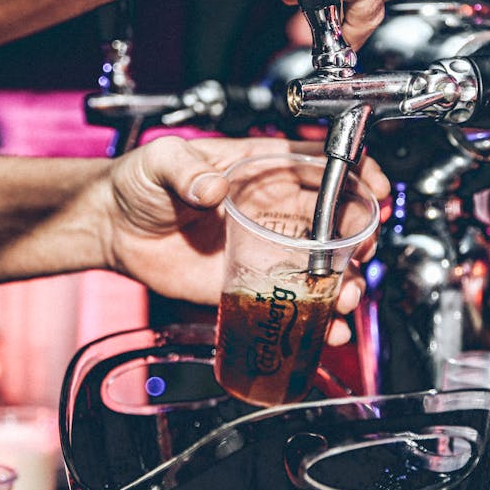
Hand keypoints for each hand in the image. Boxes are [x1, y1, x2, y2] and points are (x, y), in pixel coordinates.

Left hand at [98, 135, 388, 344]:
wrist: (113, 227)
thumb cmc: (140, 181)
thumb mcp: (160, 160)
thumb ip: (185, 169)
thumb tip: (209, 187)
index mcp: (260, 169)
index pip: (320, 166)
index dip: (356, 174)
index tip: (376, 190)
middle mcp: (272, 209)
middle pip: (335, 221)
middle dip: (360, 239)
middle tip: (359, 255)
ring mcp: (265, 249)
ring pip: (323, 266)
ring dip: (346, 283)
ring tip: (346, 298)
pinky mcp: (249, 284)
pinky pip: (291, 302)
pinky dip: (316, 317)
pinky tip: (327, 329)